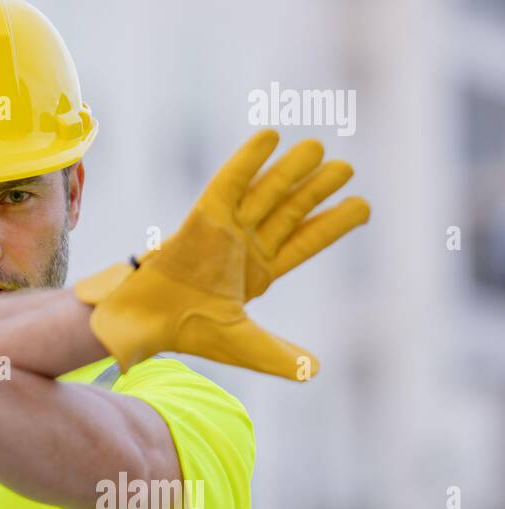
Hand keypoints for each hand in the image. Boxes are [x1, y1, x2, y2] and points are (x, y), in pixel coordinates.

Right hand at [74, 129, 369, 379]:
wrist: (146, 321)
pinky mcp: (204, 214)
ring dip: (291, 169)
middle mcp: (243, 245)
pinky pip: (230, 182)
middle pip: (289, 210)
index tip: (362, 206)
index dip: (332, 224)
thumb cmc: (186, 331)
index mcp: (256, 272)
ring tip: (319, 146)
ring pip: (265, 192)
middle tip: (346, 167)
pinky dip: (249, 160)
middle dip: (317, 189)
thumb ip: (279, 355)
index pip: (303, 242)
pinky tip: (270, 137)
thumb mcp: (244, 345)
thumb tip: (315, 370)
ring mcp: (224, 228)